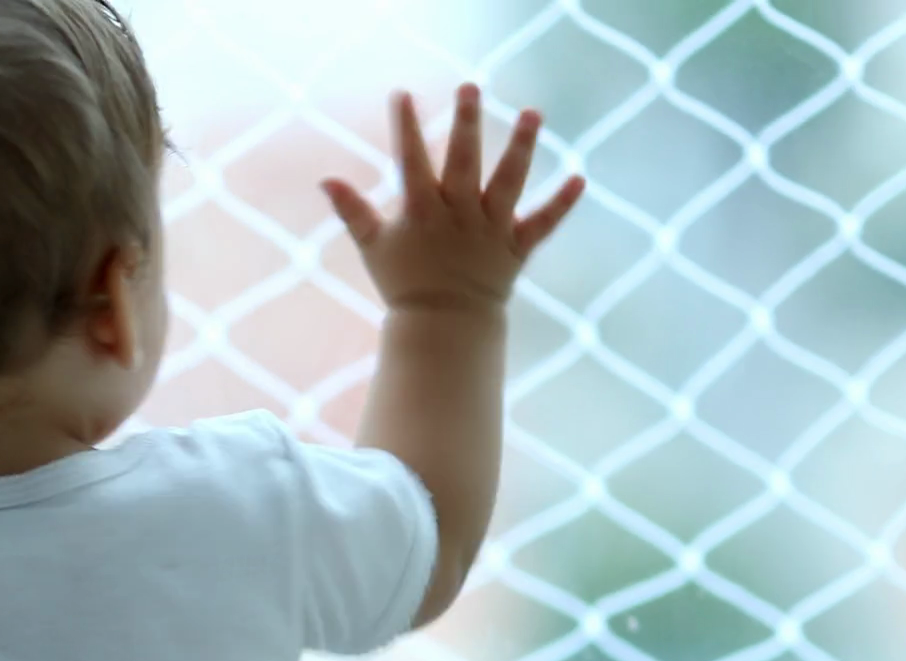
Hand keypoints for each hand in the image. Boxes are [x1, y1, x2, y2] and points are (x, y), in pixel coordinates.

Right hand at [322, 84, 584, 314]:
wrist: (442, 327)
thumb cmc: (404, 283)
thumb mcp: (373, 246)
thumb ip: (352, 211)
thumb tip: (325, 180)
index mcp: (423, 211)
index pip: (411, 161)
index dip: (406, 128)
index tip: (403, 95)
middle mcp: (459, 214)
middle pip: (464, 162)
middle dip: (466, 123)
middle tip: (470, 87)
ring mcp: (490, 229)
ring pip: (509, 182)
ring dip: (522, 147)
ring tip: (532, 113)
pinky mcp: (515, 247)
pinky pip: (543, 223)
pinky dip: (562, 203)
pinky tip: (580, 177)